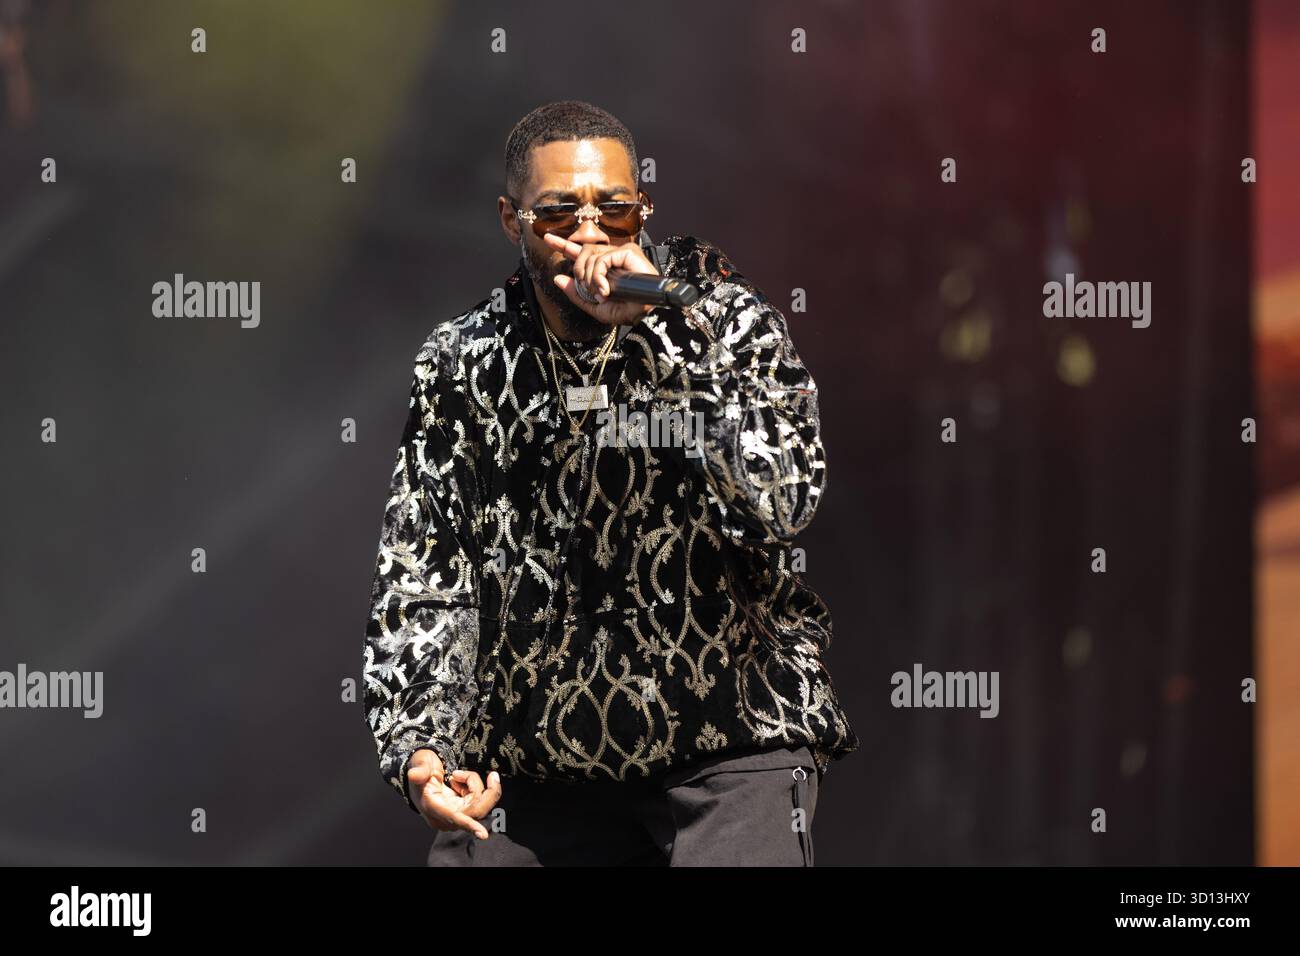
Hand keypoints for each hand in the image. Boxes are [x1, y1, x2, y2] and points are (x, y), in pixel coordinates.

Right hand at [406, 749, 501, 839]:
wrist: (422, 774)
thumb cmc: (422, 768)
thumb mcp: (420, 763)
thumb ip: (419, 770)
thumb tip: (413, 774)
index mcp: (432, 807)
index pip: (454, 818)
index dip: (469, 825)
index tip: (483, 834)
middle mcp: (445, 816)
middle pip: (475, 811)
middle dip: (485, 791)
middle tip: (491, 775)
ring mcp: (455, 815)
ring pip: (478, 804)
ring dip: (474, 785)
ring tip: (457, 775)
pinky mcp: (462, 811)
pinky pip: (477, 801)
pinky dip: (473, 787)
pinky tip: (459, 783)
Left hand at [544, 232, 659, 325]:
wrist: (647, 314)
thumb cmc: (628, 310)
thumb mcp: (595, 307)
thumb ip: (576, 294)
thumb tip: (557, 278)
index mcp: (604, 268)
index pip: (581, 252)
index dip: (563, 245)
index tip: (547, 238)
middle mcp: (611, 257)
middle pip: (582, 249)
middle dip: (578, 268)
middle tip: (587, 287)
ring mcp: (620, 252)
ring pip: (589, 255)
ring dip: (589, 278)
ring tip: (600, 293)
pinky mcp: (627, 251)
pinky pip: (601, 258)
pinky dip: (599, 276)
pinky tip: (605, 289)